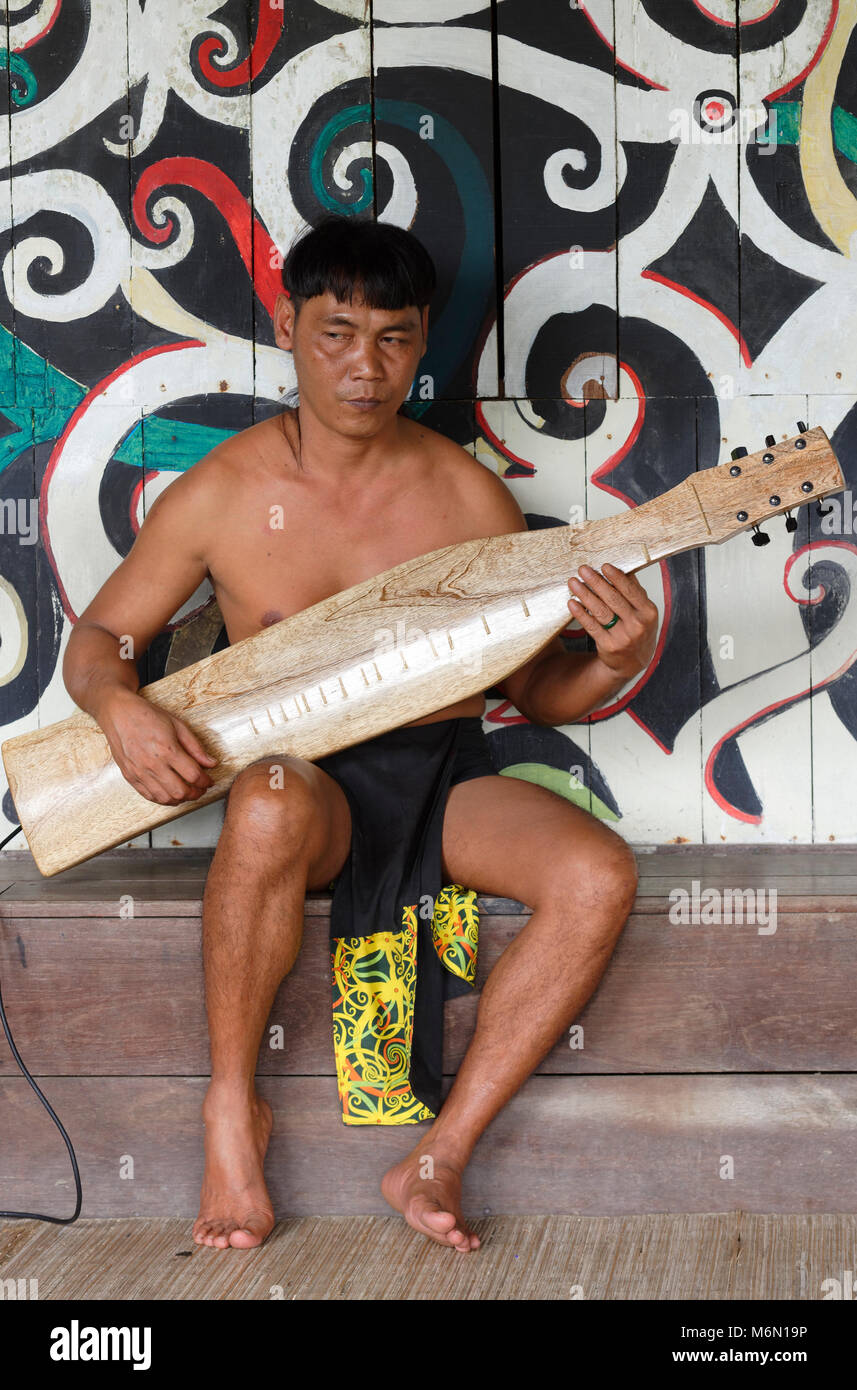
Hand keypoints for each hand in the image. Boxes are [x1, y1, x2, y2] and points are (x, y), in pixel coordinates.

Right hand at [98, 689, 218, 804]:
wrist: (118, 712)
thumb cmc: (147, 715)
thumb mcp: (178, 725)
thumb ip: (195, 747)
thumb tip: (211, 763)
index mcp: (167, 749)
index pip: (193, 775)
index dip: (205, 781)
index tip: (208, 780)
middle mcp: (152, 764)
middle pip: (180, 791)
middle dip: (196, 793)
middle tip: (200, 789)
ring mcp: (139, 772)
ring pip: (165, 798)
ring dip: (180, 799)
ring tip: (187, 792)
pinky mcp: (129, 776)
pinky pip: (149, 796)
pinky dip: (163, 799)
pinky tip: (170, 792)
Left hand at [567, 562, 658, 680]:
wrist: (632, 662)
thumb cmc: (637, 630)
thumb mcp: (644, 612)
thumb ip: (635, 591)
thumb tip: (621, 568)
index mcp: (648, 612)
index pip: (631, 591)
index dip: (616, 578)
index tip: (603, 566)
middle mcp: (637, 625)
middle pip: (613, 599)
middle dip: (596, 582)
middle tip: (583, 570)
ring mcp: (622, 637)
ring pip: (600, 612)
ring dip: (585, 595)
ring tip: (574, 583)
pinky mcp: (608, 646)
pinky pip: (591, 626)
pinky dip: (581, 613)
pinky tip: (572, 603)